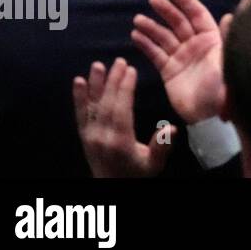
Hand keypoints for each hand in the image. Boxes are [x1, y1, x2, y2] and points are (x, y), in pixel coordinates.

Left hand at [73, 58, 175, 177]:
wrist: (111, 189)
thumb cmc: (136, 175)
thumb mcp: (153, 165)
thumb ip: (161, 147)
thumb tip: (172, 128)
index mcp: (119, 141)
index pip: (121, 109)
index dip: (125, 88)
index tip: (131, 69)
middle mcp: (101, 136)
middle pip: (107, 103)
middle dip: (113, 80)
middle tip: (119, 60)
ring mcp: (90, 135)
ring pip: (92, 105)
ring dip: (95, 84)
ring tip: (97, 65)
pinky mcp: (84, 135)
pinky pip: (80, 113)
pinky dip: (78, 97)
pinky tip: (78, 81)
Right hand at [131, 0, 229, 124]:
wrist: (212, 115)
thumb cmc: (224, 87)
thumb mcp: (228, 61)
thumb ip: (227, 39)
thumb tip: (228, 15)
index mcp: (213, 39)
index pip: (197, 14)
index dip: (186, 1)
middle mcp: (196, 45)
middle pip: (179, 23)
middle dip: (166, 10)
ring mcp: (182, 58)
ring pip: (164, 37)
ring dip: (152, 27)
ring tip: (138, 19)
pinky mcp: (169, 72)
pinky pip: (156, 54)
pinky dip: (146, 44)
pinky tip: (136, 35)